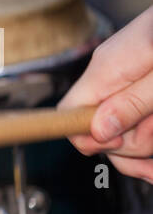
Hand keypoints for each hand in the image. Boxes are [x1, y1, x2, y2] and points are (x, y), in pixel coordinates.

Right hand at [60, 5, 152, 182]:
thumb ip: (133, 102)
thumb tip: (97, 131)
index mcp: (106, 70)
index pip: (68, 114)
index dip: (88, 137)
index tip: (120, 142)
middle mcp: (108, 76)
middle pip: (99, 129)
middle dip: (131, 143)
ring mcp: (123, 80)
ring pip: (121, 129)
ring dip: (146, 140)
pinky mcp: (138, 82)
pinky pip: (134, 118)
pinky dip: (148, 135)